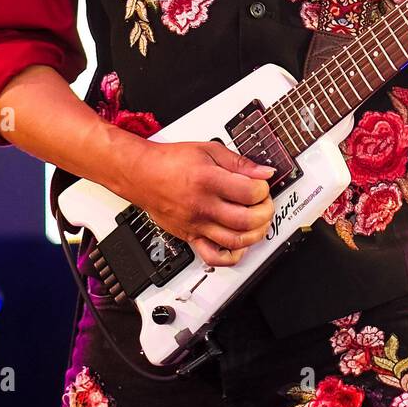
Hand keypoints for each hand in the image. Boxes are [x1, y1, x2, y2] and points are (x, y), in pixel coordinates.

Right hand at [122, 137, 275, 268]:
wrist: (143, 175)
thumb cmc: (171, 161)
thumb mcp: (208, 149)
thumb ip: (239, 162)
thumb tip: (264, 172)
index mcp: (208, 180)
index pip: (250, 192)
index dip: (263, 189)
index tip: (262, 185)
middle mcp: (203, 206)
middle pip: (247, 220)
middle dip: (265, 212)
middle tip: (264, 203)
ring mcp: (197, 225)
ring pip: (235, 241)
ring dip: (255, 234)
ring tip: (257, 221)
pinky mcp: (190, 237)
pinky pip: (213, 257)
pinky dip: (232, 256)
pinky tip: (240, 244)